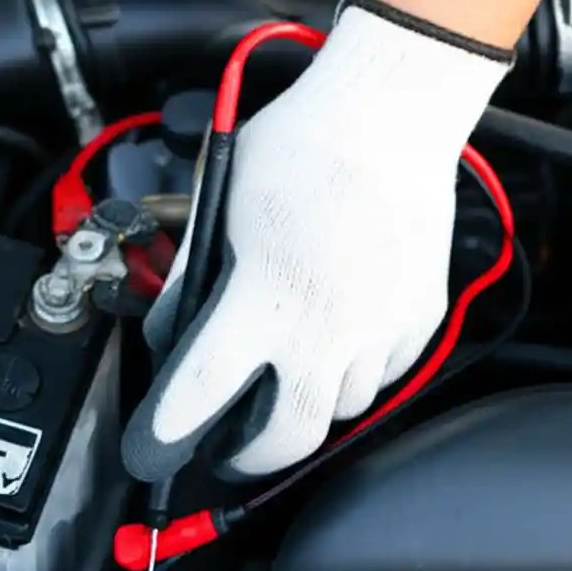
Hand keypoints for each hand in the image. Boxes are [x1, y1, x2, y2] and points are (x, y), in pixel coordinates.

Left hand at [122, 5, 509, 481]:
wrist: (389, 115)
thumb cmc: (299, 147)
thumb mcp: (218, 206)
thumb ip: (192, 279)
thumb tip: (172, 334)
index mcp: (265, 294)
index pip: (202, 392)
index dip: (168, 432)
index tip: (153, 449)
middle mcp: (327, 324)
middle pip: (288, 438)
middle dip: (250, 455)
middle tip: (226, 446)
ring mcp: (381, 327)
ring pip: (340, 409)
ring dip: (304, 406)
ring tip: (282, 376)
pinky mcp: (418, 319)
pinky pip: (383, 377)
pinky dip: (352, 375)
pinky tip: (332, 342)